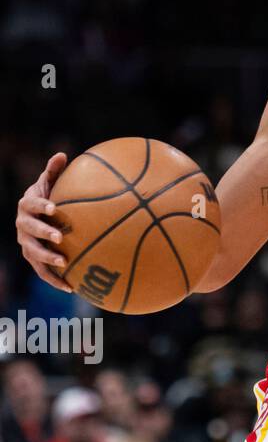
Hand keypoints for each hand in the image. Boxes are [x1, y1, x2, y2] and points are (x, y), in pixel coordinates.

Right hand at [14, 151, 72, 291]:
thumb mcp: (51, 183)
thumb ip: (54, 171)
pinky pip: (42, 271)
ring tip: (64, 263)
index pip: (31, 205)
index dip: (41, 206)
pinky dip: (54, 280)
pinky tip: (72, 287)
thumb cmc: (51, 195)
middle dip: (43, 234)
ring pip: (33, 253)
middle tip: (59, 237)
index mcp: (27, 205)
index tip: (55, 208)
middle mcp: (22, 225)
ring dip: (47, 258)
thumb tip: (62, 154)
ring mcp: (25, 243)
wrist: (40, 214)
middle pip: (29, 231)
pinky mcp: (33, 258)